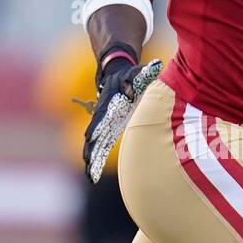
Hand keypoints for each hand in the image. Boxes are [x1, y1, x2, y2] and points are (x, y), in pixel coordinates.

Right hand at [78, 57, 162, 183]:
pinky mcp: (108, 130)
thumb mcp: (137, 74)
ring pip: (95, 145)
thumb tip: (154, 67)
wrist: (118, 76)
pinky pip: (101, 147)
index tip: (89, 138)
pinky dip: (96, 160)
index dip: (95, 127)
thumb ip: (143, 72)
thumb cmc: (130, 76)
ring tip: (90, 175)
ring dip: (91, 159)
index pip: (100, 118)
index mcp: (109, 105)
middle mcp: (103, 117)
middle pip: (94, 135)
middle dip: (90, 149)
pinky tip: (93, 174)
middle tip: (88, 163)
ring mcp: (104, 125)